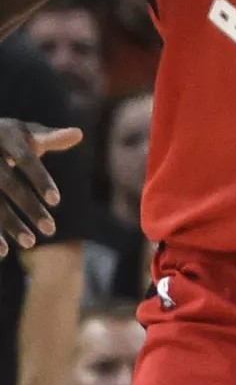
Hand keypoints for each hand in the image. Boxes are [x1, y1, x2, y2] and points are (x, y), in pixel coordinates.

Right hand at [0, 120, 79, 249]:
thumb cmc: (4, 137)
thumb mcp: (22, 133)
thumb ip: (49, 138)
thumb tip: (79, 134)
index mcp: (5, 134)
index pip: (26, 159)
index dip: (40, 179)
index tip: (57, 202)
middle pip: (9, 185)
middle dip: (29, 208)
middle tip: (51, 230)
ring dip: (9, 224)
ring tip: (31, 243)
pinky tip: (3, 251)